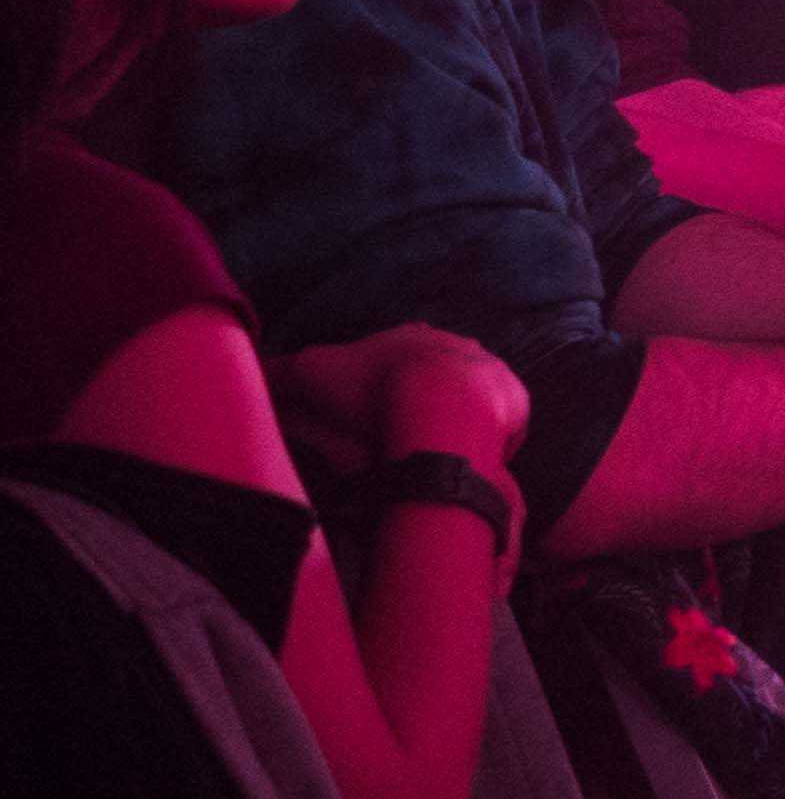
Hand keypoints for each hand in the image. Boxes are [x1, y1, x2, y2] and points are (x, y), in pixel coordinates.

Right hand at [274, 326, 532, 485]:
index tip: (364, 414)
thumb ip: (281, 373)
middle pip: (431, 377)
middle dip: (416, 402)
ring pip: (467, 398)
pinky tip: (464, 461)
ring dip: (451, 421)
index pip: (388, 359)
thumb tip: (256, 371)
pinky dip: (482, 442)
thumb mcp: (311, 373)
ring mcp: (489, 373)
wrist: (438, 403)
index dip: (372, 387)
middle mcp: (455, 347)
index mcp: (410, 337)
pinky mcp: (514, 404)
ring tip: (432, 452)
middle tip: (397, 437)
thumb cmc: (372, 386)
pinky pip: (499, 425)